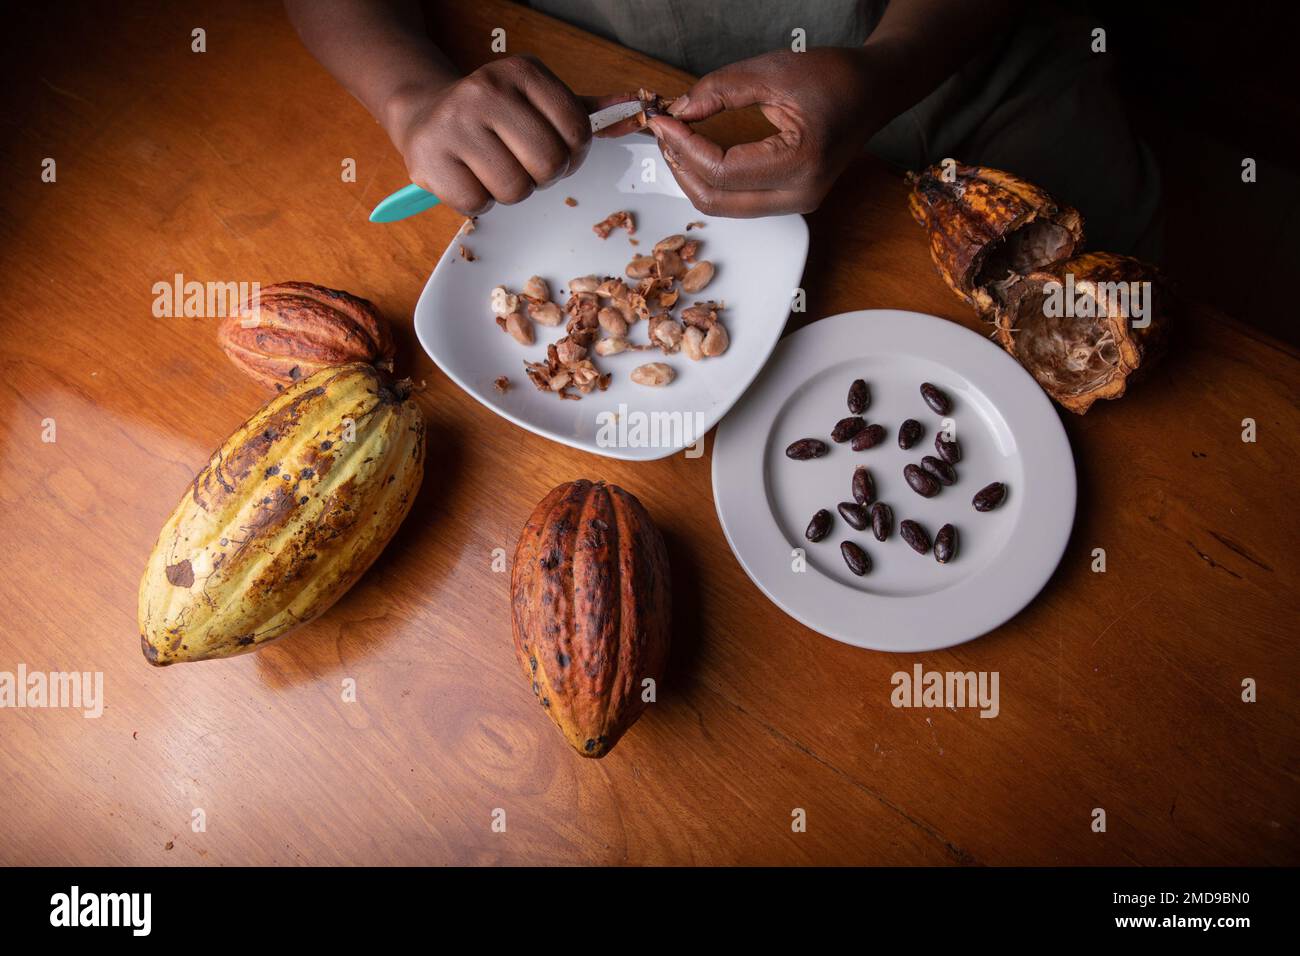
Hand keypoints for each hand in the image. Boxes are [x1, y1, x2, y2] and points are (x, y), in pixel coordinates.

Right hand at [385, 55, 594, 215]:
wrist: (424, 112)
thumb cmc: (493, 114)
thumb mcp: (536, 99)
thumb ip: (583, 109)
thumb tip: (635, 109)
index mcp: (522, 72)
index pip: (577, 131)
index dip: (573, 155)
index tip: (556, 152)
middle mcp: (487, 91)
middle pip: (548, 164)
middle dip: (542, 175)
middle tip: (522, 164)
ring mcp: (455, 124)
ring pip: (515, 189)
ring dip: (510, 190)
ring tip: (493, 168)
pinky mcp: (430, 159)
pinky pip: (479, 204)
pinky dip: (479, 202)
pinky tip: (468, 176)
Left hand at [647, 49, 889, 216]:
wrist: (873, 92)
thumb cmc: (835, 77)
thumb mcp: (772, 71)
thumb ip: (720, 90)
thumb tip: (678, 112)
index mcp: (800, 162)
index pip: (722, 171)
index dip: (684, 146)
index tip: (664, 120)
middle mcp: (800, 194)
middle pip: (717, 201)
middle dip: (681, 167)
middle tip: (664, 133)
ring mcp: (796, 203)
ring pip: (724, 207)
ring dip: (693, 177)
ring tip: (677, 141)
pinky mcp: (791, 200)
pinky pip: (738, 201)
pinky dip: (711, 180)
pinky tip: (698, 154)